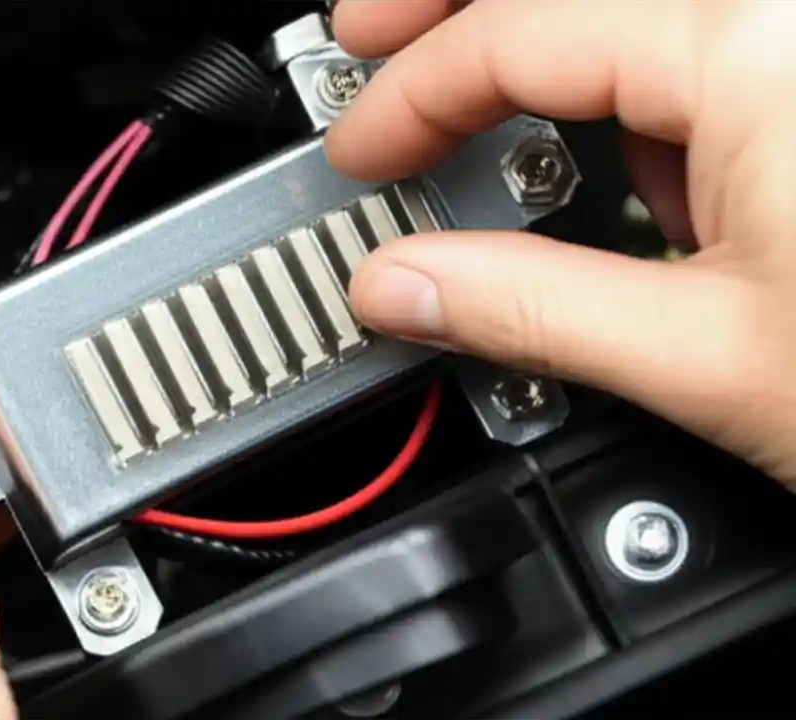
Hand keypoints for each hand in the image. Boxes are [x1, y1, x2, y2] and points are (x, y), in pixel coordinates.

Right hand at [326, 0, 795, 485]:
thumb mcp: (710, 357)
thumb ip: (531, 311)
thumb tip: (400, 290)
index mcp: (754, 50)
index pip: (516, 35)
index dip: (407, 97)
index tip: (358, 154)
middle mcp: (786, 19)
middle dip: (450, 15)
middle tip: (369, 38)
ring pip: (636, 16)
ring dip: (553, 67)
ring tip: (504, 147)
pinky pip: (710, 54)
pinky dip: (646, 98)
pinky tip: (647, 191)